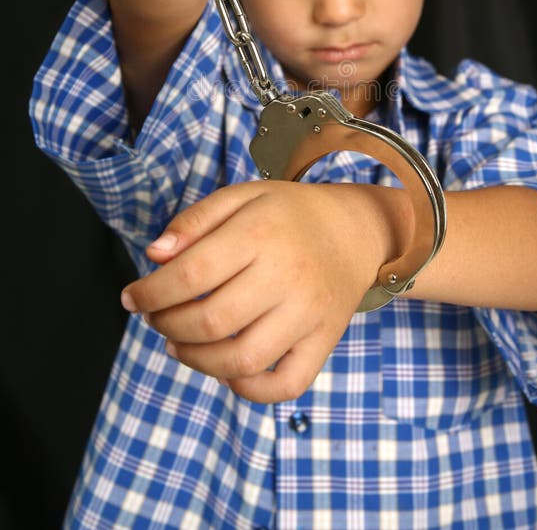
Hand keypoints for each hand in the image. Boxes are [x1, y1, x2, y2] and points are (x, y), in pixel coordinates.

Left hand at [121, 180, 410, 402]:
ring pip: (243, 359)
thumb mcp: (242, 197)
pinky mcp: (324, 341)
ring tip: (178, 346)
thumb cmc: (287, 214)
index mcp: (261, 233)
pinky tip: (227, 370)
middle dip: (167, 326)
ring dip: (196, 361)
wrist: (354, 230)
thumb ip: (195, 220)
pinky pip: (286, 384)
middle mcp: (287, 275)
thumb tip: (155, 255)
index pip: (191, 273)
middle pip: (211, 320)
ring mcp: (309, 313)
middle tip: (156, 319)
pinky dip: (248, 389)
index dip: (150, 293)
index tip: (131, 298)